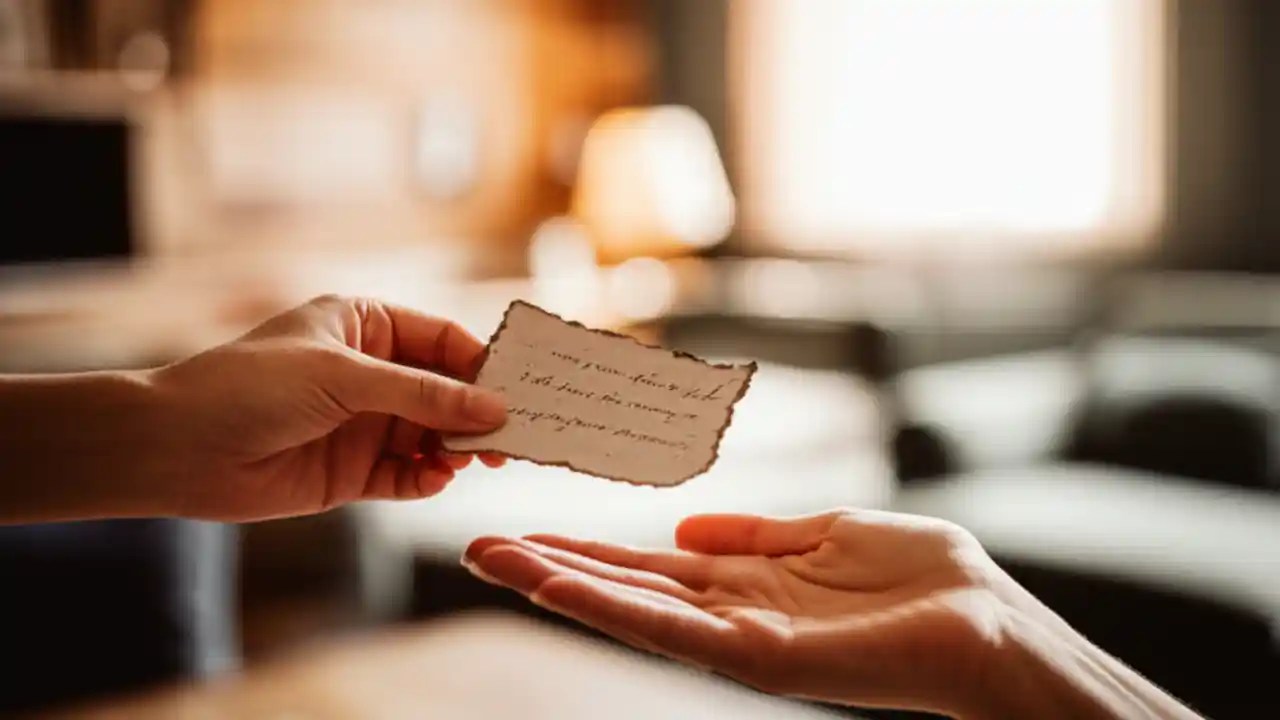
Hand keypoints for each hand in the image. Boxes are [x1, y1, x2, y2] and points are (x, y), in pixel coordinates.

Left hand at [148, 295, 506, 520]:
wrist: (178, 448)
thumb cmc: (250, 386)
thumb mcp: (344, 376)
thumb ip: (423, 394)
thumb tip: (493, 407)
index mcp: (367, 326)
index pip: (444, 340)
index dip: (482, 363)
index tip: (518, 389)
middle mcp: (371, 373)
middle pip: (447, 391)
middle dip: (478, 412)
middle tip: (511, 437)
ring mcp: (363, 424)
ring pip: (433, 436)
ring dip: (456, 449)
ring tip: (474, 461)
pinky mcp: (353, 472)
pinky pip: (406, 475)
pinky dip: (426, 479)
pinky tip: (433, 479)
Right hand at [464, 510, 1198, 718]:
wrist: (990, 626)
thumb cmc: (926, 579)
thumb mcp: (828, 532)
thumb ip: (757, 532)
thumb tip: (684, 527)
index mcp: (747, 582)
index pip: (650, 567)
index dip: (589, 550)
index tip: (528, 530)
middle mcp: (731, 615)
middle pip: (625, 589)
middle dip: (553, 568)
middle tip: (477, 546)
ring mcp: (741, 641)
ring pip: (633, 612)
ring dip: (563, 586)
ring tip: (495, 560)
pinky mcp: (761, 661)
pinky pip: (675, 632)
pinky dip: (614, 610)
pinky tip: (563, 587)